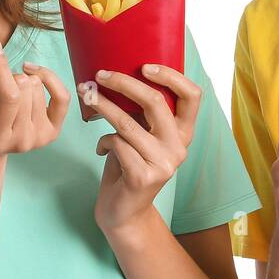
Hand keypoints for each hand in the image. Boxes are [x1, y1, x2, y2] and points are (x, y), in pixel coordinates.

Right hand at [0, 33, 68, 160]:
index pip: (9, 97)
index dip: (2, 68)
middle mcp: (21, 142)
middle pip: (25, 88)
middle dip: (7, 76)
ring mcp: (39, 139)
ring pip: (38, 87)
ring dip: (21, 80)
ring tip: (6, 91)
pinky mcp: (52, 132)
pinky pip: (61, 95)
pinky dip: (48, 78)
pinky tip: (33, 73)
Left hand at [84, 64, 201, 233]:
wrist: (123, 212)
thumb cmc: (128, 166)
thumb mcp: (141, 135)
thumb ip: (142, 113)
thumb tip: (120, 72)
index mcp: (184, 132)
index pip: (192, 95)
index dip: (171, 76)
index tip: (144, 65)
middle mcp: (179, 147)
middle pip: (155, 102)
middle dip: (123, 83)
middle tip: (99, 75)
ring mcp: (163, 163)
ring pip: (128, 122)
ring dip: (102, 106)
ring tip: (86, 97)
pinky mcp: (142, 176)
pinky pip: (116, 143)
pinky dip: (103, 141)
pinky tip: (101, 149)